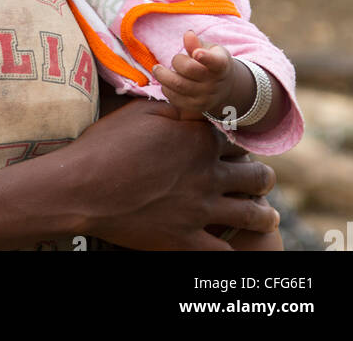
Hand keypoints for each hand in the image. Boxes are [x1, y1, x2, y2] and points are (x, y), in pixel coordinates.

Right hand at [71, 97, 278, 250]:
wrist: (84, 186)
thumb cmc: (108, 144)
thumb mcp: (143, 112)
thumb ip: (178, 107)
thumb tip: (197, 100)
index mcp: (199, 140)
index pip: (237, 139)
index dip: (240, 143)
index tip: (238, 148)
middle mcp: (207, 174)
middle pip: (253, 176)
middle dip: (263, 177)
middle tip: (264, 179)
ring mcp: (200, 209)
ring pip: (251, 214)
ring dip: (264, 214)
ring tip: (268, 216)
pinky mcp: (186, 240)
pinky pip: (224, 252)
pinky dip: (236, 252)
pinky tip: (241, 250)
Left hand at [152, 29, 235, 117]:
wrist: (224, 88)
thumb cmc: (212, 62)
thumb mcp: (209, 50)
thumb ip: (196, 44)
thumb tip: (188, 34)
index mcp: (220, 65)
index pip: (215, 61)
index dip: (206, 57)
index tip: (197, 53)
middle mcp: (214, 82)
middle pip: (189, 70)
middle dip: (175, 62)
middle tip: (165, 60)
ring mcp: (206, 97)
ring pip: (179, 86)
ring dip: (163, 76)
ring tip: (157, 70)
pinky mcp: (196, 107)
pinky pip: (176, 99)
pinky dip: (166, 89)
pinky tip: (165, 83)